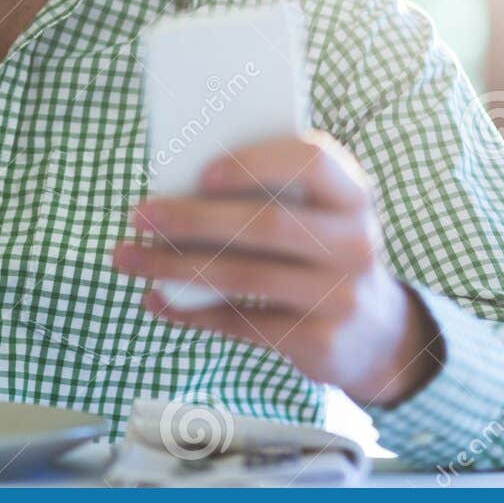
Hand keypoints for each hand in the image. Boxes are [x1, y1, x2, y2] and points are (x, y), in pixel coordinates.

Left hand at [110, 130, 441, 405]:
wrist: (375, 333)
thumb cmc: (320, 253)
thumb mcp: (316, 216)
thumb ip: (269, 196)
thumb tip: (175, 188)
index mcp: (352, 194)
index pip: (312, 161)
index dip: (257, 164)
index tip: (201, 172)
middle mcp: (355, 242)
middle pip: (265, 224)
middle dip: (192, 218)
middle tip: (139, 214)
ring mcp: (340, 295)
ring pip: (243, 276)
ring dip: (174, 266)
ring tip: (128, 257)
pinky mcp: (320, 340)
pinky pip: (242, 322)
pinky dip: (192, 311)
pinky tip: (157, 300)